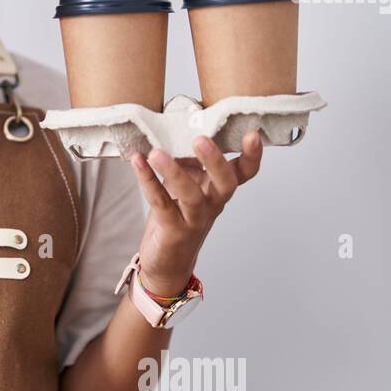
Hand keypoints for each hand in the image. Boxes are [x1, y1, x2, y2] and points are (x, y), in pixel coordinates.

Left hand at [128, 131, 263, 294]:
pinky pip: (161, 204)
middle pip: (225, 183)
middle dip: (215, 161)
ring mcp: (194, 219)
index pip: (243, 173)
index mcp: (218, 190)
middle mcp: (212, 204)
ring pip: (191, 196)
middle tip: (200, 139)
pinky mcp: (173, 230)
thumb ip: (186, 160)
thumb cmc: (178, 216)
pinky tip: (138, 163)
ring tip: (156, 153)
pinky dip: (148, 182)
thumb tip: (177, 128)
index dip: (252, 156)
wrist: (167, 262)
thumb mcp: (187, 184)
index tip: (253, 134)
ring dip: (174, 172)